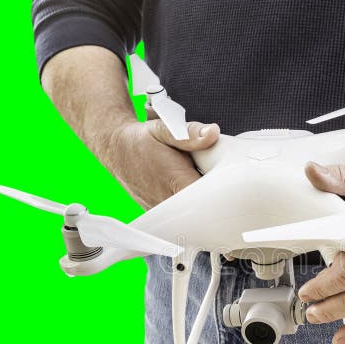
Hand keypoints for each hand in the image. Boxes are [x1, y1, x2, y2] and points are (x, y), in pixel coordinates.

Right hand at [105, 118, 219, 209]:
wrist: (117, 148)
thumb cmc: (141, 140)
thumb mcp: (165, 129)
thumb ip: (191, 133)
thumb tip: (212, 133)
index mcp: (176, 182)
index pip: (210, 199)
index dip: (222, 193)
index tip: (227, 184)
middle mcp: (168, 200)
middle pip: (204, 208)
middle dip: (213, 195)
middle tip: (211, 178)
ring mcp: (162, 209)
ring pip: (191, 213)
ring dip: (199, 200)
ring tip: (196, 181)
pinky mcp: (157, 212)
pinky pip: (179, 214)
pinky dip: (186, 205)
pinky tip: (185, 189)